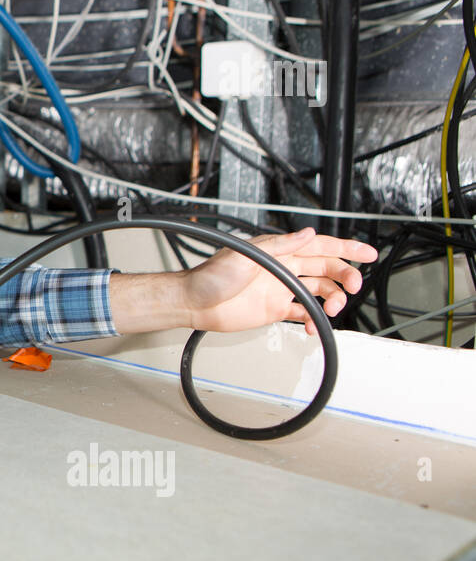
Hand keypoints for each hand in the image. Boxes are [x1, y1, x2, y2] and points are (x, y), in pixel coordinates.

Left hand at [182, 226, 378, 335]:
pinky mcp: (275, 309)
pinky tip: (313, 327)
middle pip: (326, 269)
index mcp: (279, 251)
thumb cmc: (210, 276)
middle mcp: (283, 268)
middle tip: (354, 287)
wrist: (193, 303)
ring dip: (332, 300)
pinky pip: (303, 312)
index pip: (319, 245)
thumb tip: (307, 233)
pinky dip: (314, 320)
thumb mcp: (245, 256)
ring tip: (329, 311)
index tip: (368, 253)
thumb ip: (278, 247)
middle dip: (345, 276)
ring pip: (319, 291)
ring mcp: (280, 289)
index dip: (346, 248)